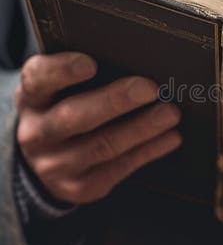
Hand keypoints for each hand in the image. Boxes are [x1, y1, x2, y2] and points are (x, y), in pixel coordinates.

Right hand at [16, 52, 181, 203]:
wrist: (42, 160)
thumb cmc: (62, 108)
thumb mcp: (58, 89)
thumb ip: (81, 74)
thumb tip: (134, 57)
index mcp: (31, 98)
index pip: (38, 80)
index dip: (62, 72)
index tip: (90, 64)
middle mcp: (37, 133)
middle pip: (74, 117)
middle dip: (115, 101)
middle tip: (151, 88)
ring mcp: (56, 165)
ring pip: (102, 146)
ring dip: (141, 129)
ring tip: (170, 113)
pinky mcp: (79, 187)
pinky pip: (118, 169)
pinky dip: (148, 151)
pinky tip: (170, 137)